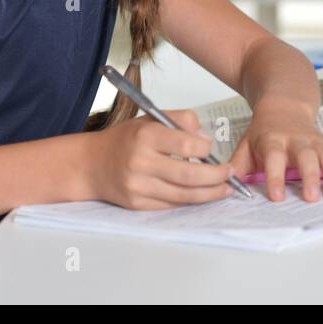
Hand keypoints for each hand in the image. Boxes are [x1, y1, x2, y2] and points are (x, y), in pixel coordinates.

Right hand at [85, 109, 237, 209]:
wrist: (91, 164)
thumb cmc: (126, 140)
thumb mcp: (152, 119)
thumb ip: (182, 120)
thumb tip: (205, 138)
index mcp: (146, 136)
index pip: (186, 145)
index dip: (205, 148)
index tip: (211, 148)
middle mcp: (140, 162)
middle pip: (189, 174)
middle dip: (216, 177)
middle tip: (231, 174)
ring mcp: (138, 186)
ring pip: (183, 195)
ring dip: (209, 194)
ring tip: (226, 189)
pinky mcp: (137, 204)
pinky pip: (171, 205)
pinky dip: (190, 201)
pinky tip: (203, 195)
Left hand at [228, 98, 322, 201]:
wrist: (284, 106)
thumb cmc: (264, 132)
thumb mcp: (246, 145)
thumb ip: (238, 166)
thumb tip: (224, 185)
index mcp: (273, 140)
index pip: (274, 158)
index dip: (275, 177)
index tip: (277, 197)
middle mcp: (296, 140)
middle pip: (306, 157)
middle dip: (310, 177)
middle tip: (312, 198)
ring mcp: (315, 141)